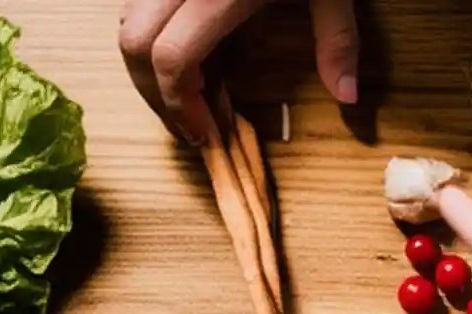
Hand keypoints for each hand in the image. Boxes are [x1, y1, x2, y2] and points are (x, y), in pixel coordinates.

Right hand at [119, 0, 358, 141]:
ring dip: (144, 65)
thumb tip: (348, 99)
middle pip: (132, 45)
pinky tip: (181, 52)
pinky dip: (145, 33)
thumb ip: (338, 41)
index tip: (205, 135)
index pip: (172, 59)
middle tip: (188, 125)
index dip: (178, 106)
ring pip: (123, 19)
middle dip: (152, 95)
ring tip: (184, 95)